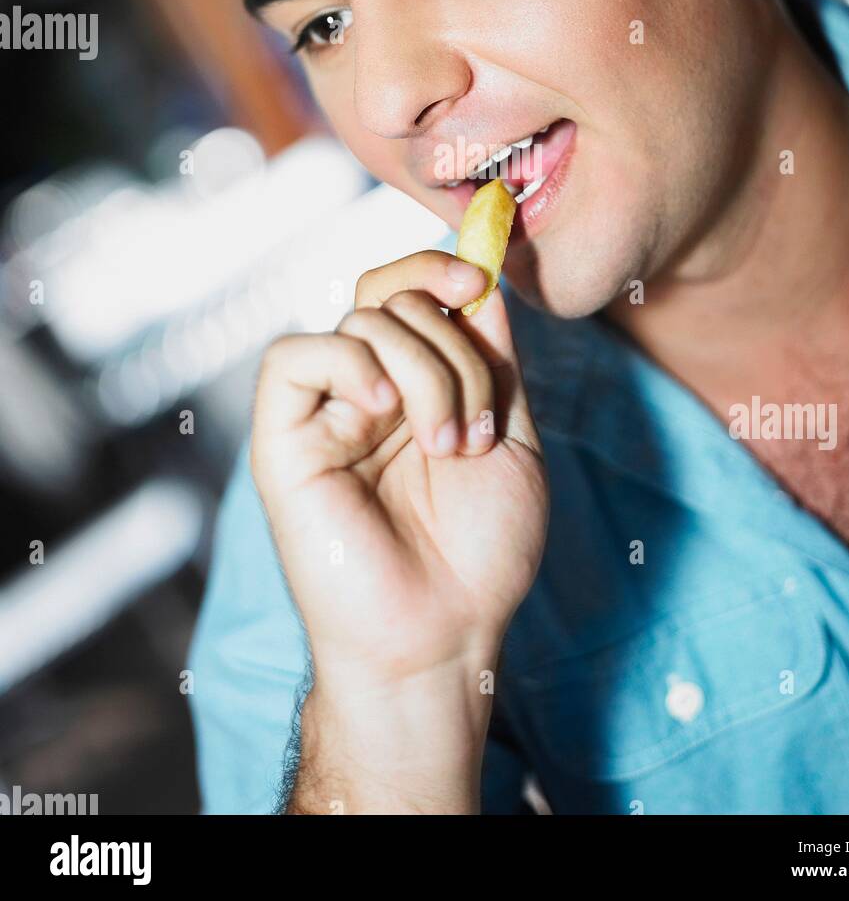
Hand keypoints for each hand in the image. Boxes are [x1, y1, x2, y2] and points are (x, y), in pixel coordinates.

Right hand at [250, 251, 548, 684]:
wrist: (446, 633)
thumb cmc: (483, 552)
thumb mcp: (513, 437)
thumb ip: (494, 357)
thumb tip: (483, 278)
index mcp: (416, 386)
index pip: (408, 290)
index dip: (438, 267)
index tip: (477, 278)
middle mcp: (367, 392)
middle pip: (390, 295)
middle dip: (452, 346)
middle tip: (474, 427)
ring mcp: (325, 413)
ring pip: (361, 322)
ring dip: (426, 372)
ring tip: (447, 446)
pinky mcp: (283, 442)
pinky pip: (293, 356)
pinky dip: (349, 365)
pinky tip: (383, 413)